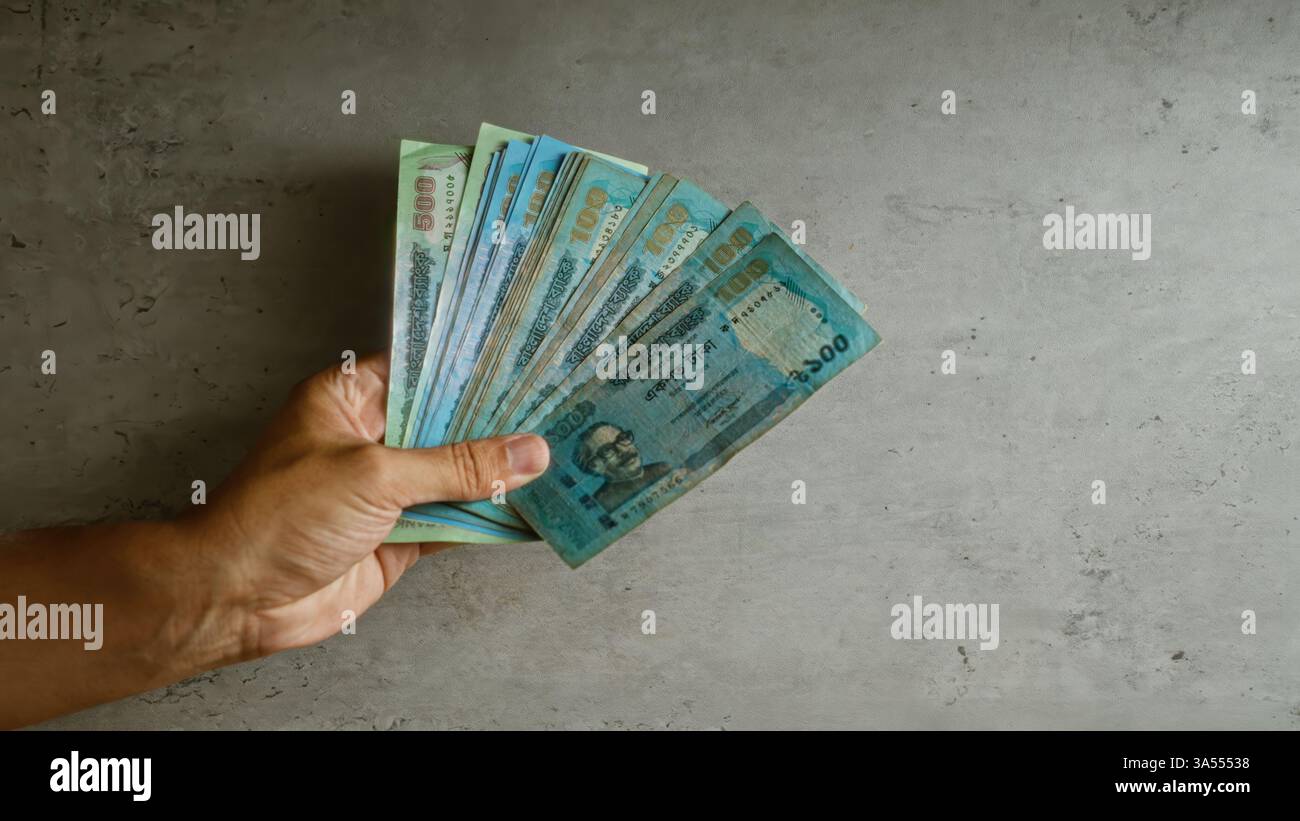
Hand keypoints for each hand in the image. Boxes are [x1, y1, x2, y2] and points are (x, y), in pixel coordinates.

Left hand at [187, 352, 549, 658]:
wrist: (237, 599)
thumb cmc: (278, 517)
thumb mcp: (375, 476)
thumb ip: (456, 466)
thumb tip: (526, 453)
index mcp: (350, 399)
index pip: (422, 367)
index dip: (471, 365)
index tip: (524, 359)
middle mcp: (371, 439)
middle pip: (447, 424)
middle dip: (498, 423)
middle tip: (558, 408)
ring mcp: (387, 490)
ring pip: (456, 475)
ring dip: (499, 474)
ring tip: (562, 455)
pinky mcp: (399, 536)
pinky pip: (456, 522)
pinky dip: (490, 520)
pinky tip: (532, 508)